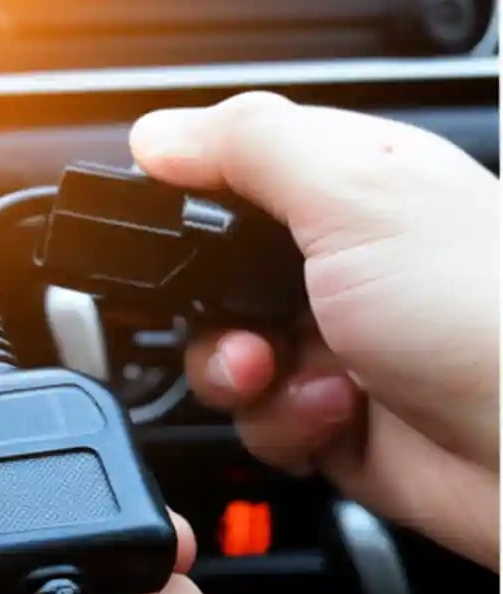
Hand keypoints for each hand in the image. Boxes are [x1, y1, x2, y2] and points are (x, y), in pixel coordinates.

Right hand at [130, 91, 498, 569]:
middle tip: (245, 321)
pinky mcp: (336, 420)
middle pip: (214, 279)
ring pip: (226, 357)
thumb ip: (251, 150)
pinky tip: (337, 415)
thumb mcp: (356, 198)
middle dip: (211, 312)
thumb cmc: (491, 314)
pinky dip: (285, 423)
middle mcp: (345, 265)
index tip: (169, 227)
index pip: (242, 171)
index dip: (195, 198)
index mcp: (357, 188)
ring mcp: (339, 344)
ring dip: (245, 375)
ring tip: (293, 376)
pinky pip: (259, 419)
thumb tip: (161, 133)